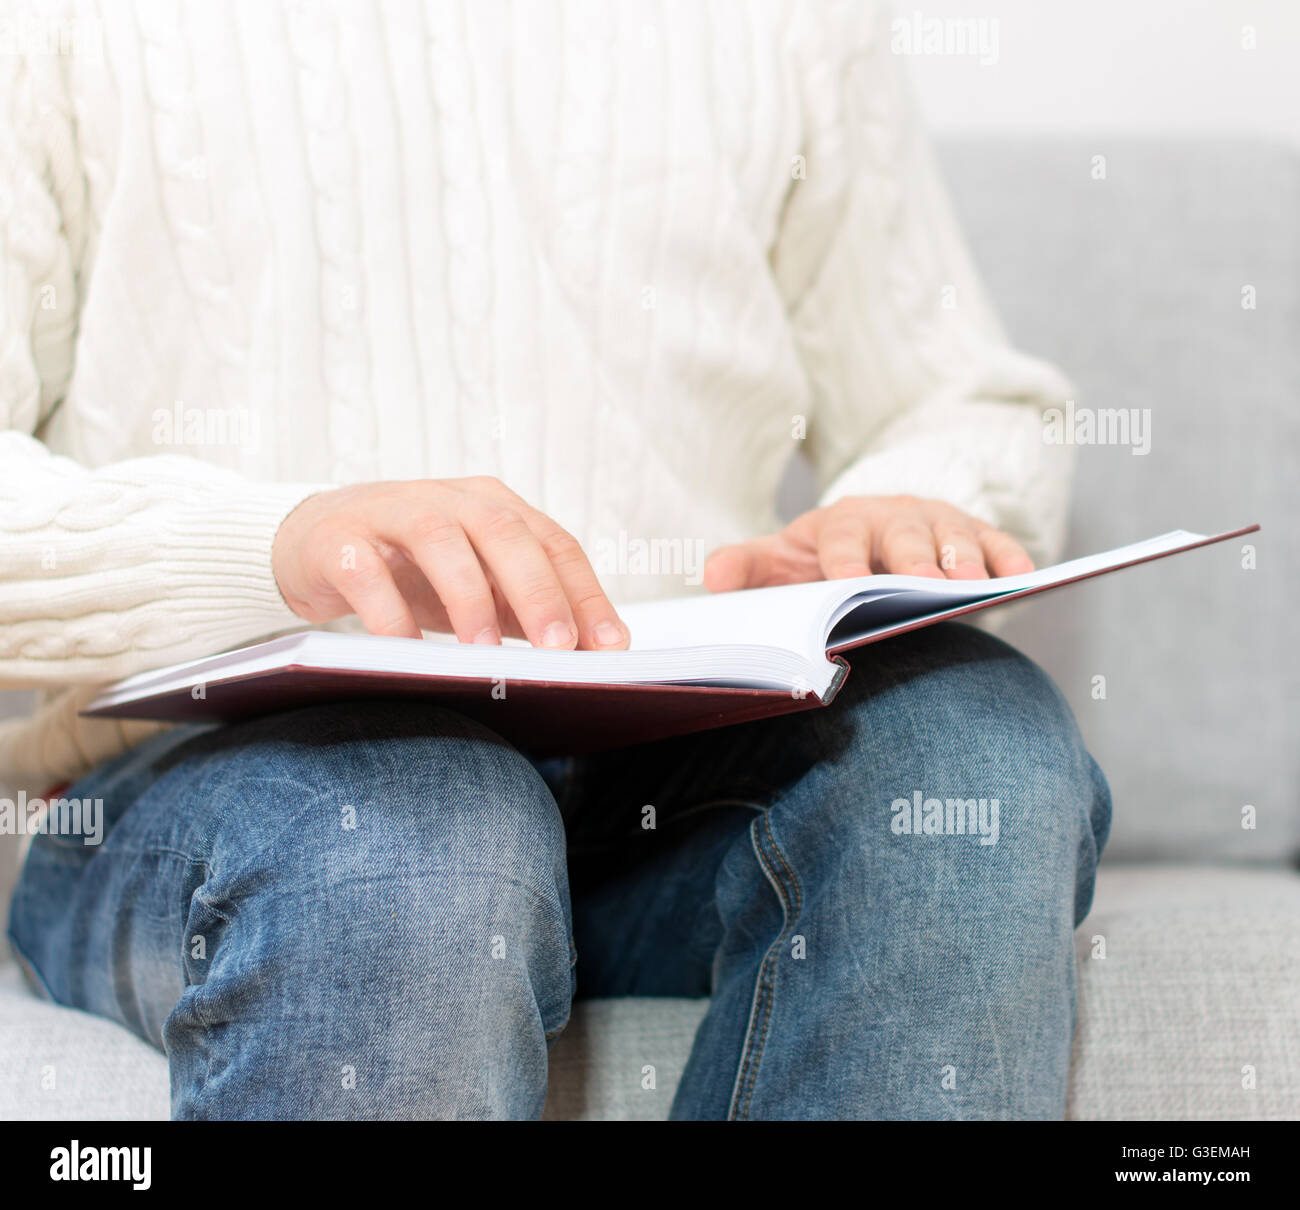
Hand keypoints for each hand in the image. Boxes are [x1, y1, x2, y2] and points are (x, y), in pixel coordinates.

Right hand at [271, 477, 629, 648]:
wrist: (313, 543)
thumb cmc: (412, 570)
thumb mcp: (479, 586)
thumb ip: (527, 612)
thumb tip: (588, 657)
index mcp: (495, 507)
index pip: (554, 544)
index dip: (586, 594)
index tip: (611, 646)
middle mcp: (449, 500)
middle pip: (504, 533)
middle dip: (537, 593)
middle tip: (559, 649)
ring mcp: (391, 513)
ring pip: (440, 541)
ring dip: (468, 598)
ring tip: (484, 653)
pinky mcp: (339, 540)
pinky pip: (367, 573)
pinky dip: (389, 614)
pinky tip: (406, 652)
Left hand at [703, 495, 1033, 590]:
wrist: (870, 531)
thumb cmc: (822, 555)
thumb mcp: (781, 560)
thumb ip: (748, 568)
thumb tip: (712, 576)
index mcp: (842, 523)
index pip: (840, 541)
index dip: (843, 562)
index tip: (845, 584)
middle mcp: (893, 516)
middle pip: (905, 536)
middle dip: (916, 560)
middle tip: (927, 586)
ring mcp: (938, 523)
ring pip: (954, 538)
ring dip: (966, 560)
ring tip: (975, 586)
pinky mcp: (976, 534)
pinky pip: (998, 543)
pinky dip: (1010, 558)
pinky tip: (1023, 580)